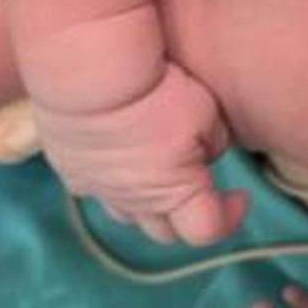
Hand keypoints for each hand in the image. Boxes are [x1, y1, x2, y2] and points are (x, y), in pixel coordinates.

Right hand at [34, 62, 247, 245]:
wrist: (90, 76)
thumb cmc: (156, 95)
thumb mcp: (207, 116)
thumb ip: (214, 143)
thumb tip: (204, 154)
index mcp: (175, 195)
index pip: (206, 230)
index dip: (229, 217)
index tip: (239, 196)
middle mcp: (135, 202)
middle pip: (165, 231)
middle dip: (187, 216)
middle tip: (200, 186)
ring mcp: (98, 189)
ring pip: (127, 213)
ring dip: (148, 203)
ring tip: (158, 174)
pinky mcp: (69, 169)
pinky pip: (94, 188)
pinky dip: (111, 181)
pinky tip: (118, 157)